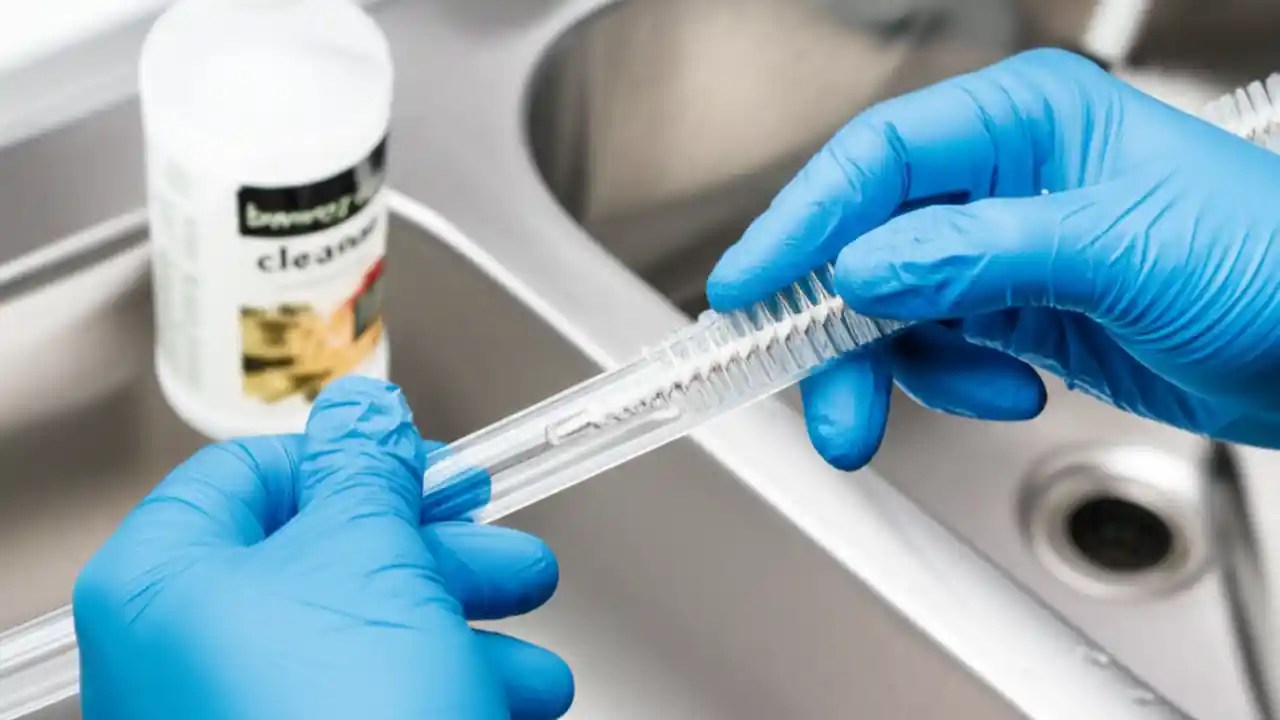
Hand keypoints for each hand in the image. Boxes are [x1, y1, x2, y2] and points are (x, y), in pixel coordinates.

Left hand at [73, 377, 572, 718]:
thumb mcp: (367, 559)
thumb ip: (366, 469)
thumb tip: (364, 407)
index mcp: (165, 583)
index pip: (251, 475)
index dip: (355, 459)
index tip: (429, 466)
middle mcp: (189, 656)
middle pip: (329, 562)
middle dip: (442, 557)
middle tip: (507, 552)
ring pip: (368, 643)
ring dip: (467, 636)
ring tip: (533, 657)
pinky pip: (376, 705)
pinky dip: (452, 693)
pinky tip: (516, 702)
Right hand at [707, 48, 1279, 468]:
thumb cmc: (1272, 262)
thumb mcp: (1115, 251)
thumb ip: (977, 257)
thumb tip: (869, 268)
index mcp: (1025, 124)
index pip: (879, 160)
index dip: (803, 221)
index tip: (751, 283)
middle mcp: (1002, 181)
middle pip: (868, 242)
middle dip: (836, 324)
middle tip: (817, 391)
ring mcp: (1002, 249)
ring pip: (891, 306)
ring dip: (886, 370)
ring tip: (892, 418)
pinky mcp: (1013, 310)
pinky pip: (935, 346)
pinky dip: (949, 382)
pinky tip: (1008, 392)